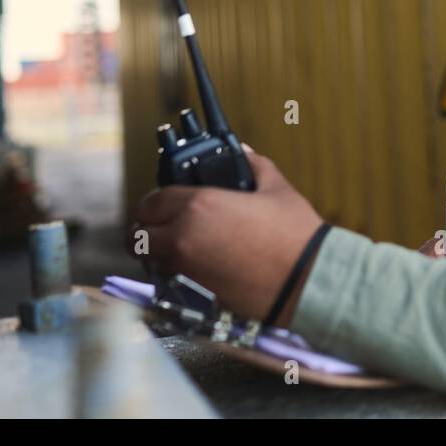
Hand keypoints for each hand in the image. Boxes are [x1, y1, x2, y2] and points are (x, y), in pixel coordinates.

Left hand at [134, 147, 323, 327]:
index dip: (157, 201)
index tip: (168, 202)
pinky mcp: (196, 294)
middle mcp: (183, 237)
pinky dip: (174, 271)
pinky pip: (169, 279)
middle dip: (147, 229)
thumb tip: (243, 151)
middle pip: (138, 235)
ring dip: (157, 252)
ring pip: (150, 260)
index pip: (152, 201)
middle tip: (165, 225)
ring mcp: (186, 269)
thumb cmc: (295, 235)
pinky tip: (199, 263)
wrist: (307, 282)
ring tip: (181, 245)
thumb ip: (253, 165)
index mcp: (199, 205)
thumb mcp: (276, 189)